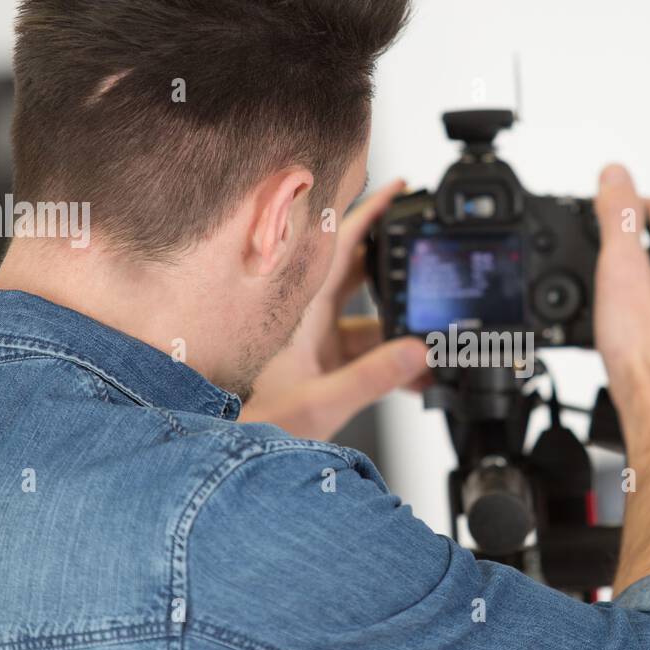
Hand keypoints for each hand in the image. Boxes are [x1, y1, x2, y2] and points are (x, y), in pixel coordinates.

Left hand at [239, 178, 428, 439]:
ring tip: (435, 341)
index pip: (340, 244)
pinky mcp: (315, 370)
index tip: (401, 190)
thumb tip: (416, 353)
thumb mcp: (317, 404)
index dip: (372, 214)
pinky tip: (415, 374)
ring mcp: (309, 344)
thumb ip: (370, 379)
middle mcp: (302, 319)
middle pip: (359, 276)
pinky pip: (360, 353)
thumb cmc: (241, 427)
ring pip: (365, 320)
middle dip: (399, 269)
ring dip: (400, 329)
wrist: (214, 459)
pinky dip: (389, 359)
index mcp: (296, 309)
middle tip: (434, 259)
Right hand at [592, 164, 649, 441]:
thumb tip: (615, 173)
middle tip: (600, 241)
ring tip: (608, 281)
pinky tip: (624, 324)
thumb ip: (618, 215)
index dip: (630, 201)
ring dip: (640, 275)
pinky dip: (644, 310)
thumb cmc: (642, 347)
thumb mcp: (620, 267)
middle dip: (633, 239)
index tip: (604, 206)